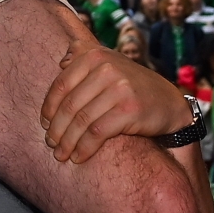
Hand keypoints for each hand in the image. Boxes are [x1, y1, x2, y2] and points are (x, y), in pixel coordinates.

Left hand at [40, 43, 191, 162]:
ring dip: (67, 142)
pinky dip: (84, 148)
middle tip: (50, 143)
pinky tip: (78, 157)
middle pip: (70, 104)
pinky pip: (97, 132)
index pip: (61, 84)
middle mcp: (106, 68)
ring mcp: (119, 88)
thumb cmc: (132, 87)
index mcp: (95, 55)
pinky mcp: (129, 109)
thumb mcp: (110, 64)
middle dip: (57, 128)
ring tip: (61, 154)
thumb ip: (85, 57)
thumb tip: (61, 61)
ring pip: (81, 120)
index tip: (44, 124)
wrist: (169, 103)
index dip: (49, 107)